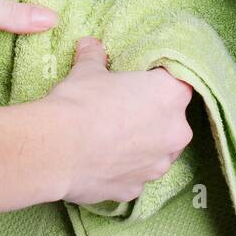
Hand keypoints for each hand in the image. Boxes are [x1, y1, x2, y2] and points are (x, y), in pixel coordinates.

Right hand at [45, 38, 192, 204]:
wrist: (57, 149)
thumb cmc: (80, 102)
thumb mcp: (87, 71)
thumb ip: (95, 56)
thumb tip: (90, 45)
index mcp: (170, 96)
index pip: (179, 82)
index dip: (159, 82)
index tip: (141, 82)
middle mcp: (174, 133)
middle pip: (172, 120)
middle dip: (152, 116)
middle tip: (122, 110)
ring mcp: (157, 166)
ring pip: (156, 152)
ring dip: (141, 146)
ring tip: (110, 139)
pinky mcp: (135, 190)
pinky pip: (135, 175)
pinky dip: (123, 169)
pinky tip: (101, 161)